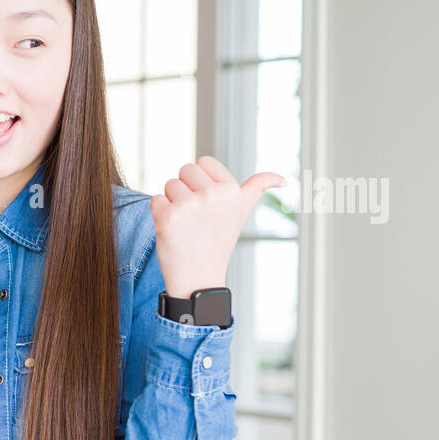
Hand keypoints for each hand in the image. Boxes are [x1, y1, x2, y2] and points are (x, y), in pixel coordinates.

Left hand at [149, 157, 284, 298]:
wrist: (199, 278)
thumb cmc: (218, 242)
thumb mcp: (242, 212)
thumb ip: (258, 189)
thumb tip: (283, 179)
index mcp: (231, 189)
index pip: (203, 161)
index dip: (200, 180)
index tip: (207, 202)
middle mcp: (212, 194)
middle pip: (184, 170)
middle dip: (186, 189)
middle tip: (195, 216)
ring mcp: (189, 205)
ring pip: (169, 184)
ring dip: (172, 203)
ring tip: (186, 225)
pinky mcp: (168, 217)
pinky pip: (156, 200)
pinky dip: (160, 214)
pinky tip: (174, 231)